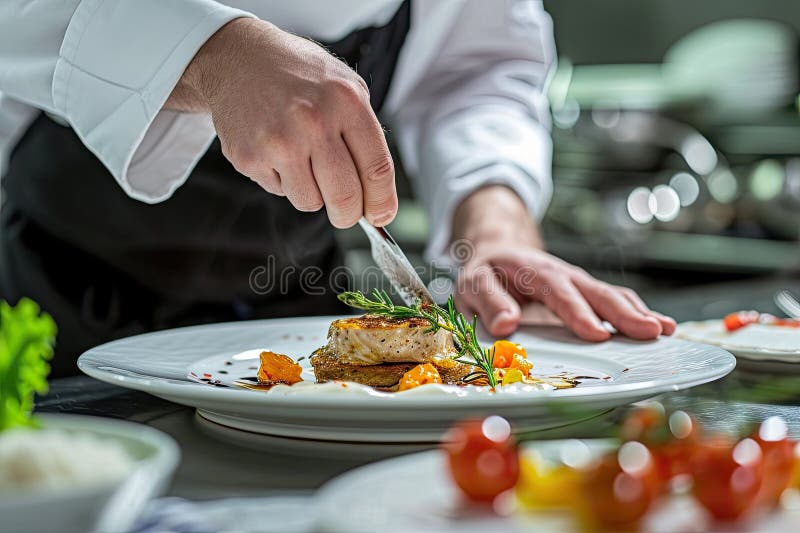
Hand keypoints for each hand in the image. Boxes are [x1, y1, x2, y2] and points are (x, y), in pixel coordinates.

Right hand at [170, 18, 397, 227]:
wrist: (239, 60)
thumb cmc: (298, 76)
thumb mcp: (345, 88)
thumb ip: (365, 136)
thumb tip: (377, 196)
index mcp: (346, 102)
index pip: (376, 169)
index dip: (382, 202)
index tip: (381, 216)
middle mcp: (314, 122)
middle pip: (345, 197)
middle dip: (349, 214)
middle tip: (347, 213)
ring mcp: (279, 142)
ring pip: (311, 202)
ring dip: (312, 192)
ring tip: (302, 160)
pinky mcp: (250, 157)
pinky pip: (280, 192)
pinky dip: (283, 181)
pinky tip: (277, 152)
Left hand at [451, 186, 675, 340]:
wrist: (496, 253)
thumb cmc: (485, 273)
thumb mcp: (473, 284)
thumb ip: (488, 303)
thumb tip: (506, 325)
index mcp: (535, 272)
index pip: (559, 293)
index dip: (578, 313)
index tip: (597, 335)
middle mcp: (563, 275)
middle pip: (596, 293)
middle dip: (624, 313)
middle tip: (651, 332)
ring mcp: (578, 284)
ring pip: (612, 295)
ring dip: (639, 312)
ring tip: (666, 330)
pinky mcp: (585, 293)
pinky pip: (614, 300)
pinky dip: (637, 312)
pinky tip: (660, 327)